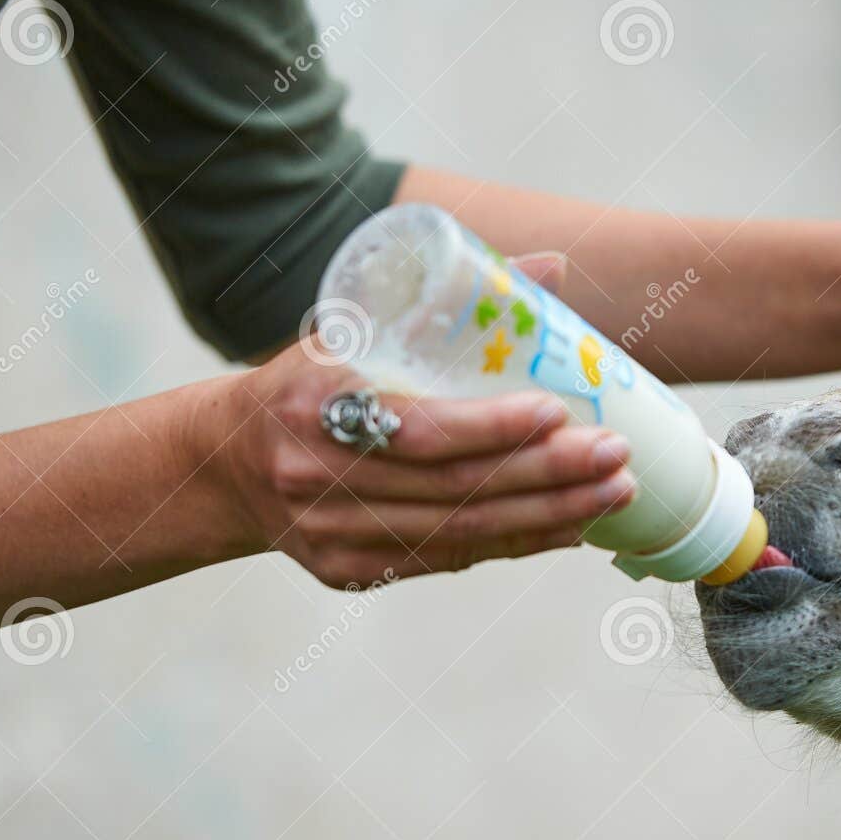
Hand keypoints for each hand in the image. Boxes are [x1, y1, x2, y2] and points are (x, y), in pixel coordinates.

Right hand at [204, 341, 635, 588]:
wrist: (224, 463)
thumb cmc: (308, 382)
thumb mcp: (354, 328)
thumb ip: (449, 302)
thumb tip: (554, 266)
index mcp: (317, 405)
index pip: (420, 429)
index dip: (494, 428)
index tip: (560, 412)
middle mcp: (322, 479)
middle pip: (456, 489)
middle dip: (548, 474)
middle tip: (616, 456)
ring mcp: (335, 535)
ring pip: (463, 534)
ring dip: (551, 515)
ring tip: (615, 492)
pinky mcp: (352, 573)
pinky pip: (452, 560)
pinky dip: (520, 542)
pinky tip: (573, 526)